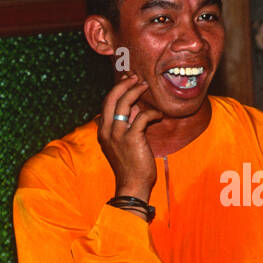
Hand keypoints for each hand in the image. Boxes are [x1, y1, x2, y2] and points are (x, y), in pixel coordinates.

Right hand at [97, 75, 162, 199]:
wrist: (132, 185)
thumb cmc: (131, 165)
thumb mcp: (125, 142)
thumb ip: (127, 124)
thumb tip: (136, 107)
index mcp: (103, 131)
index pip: (106, 103)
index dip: (117, 89)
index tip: (127, 80)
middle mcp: (106, 131)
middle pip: (111, 98)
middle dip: (123, 84)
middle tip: (135, 77)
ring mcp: (117, 134)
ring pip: (124, 103)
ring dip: (135, 91)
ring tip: (145, 86)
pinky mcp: (131, 139)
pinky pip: (142, 117)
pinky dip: (152, 113)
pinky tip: (159, 115)